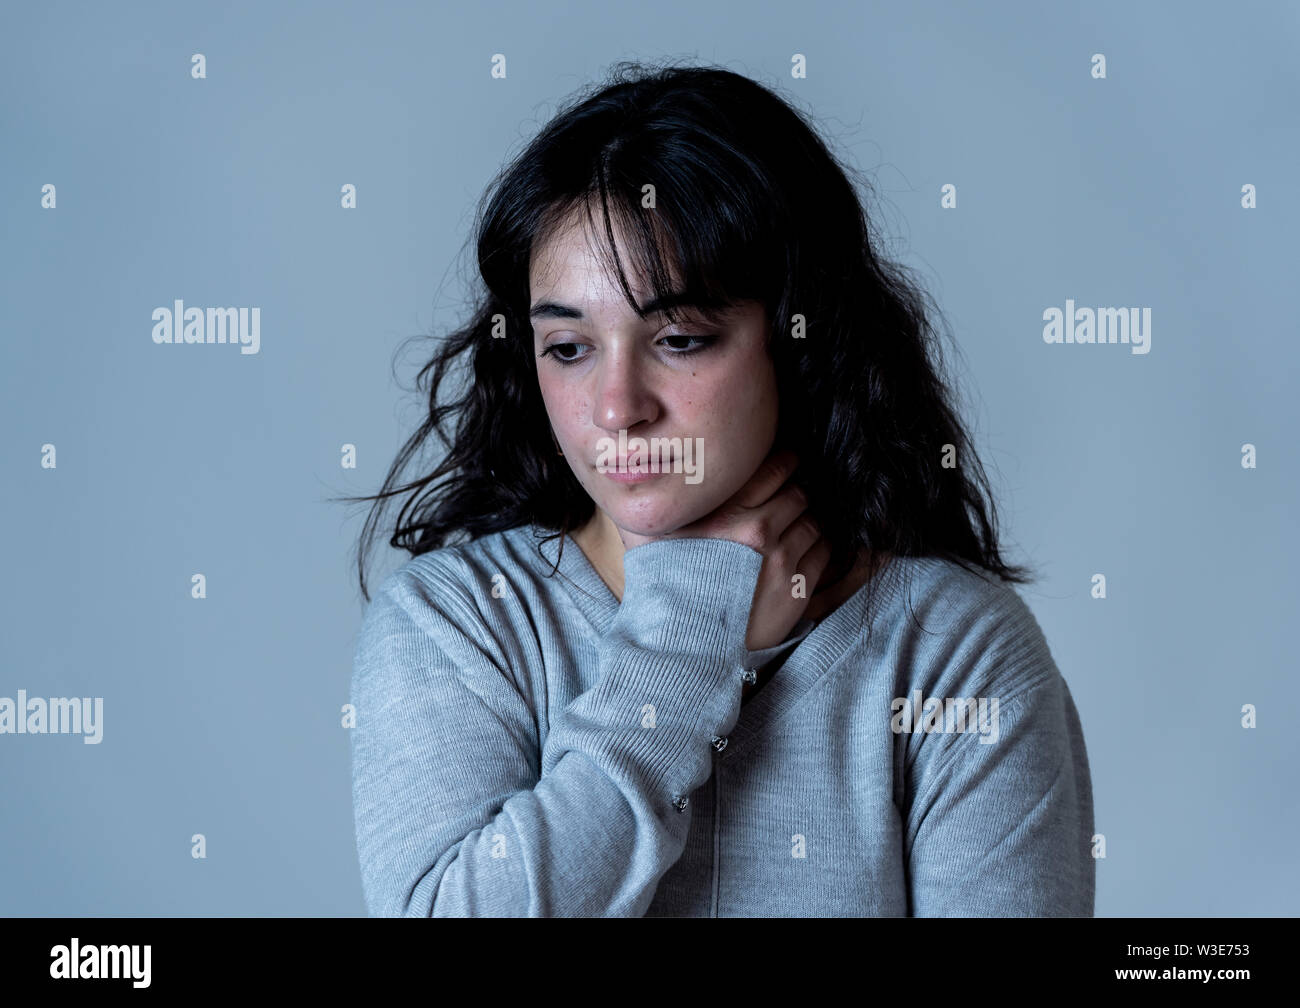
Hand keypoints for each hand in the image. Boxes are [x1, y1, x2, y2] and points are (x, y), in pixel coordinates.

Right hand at [619, 447, 831, 650]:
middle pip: (798, 493)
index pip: (772, 468)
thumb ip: (651, 507)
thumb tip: (633, 480)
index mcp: (724, 513)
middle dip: (796, 493)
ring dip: (808, 521)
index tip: (785, 464)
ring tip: (795, 528)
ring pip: (813, 522)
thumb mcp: (647, 543)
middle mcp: (756, 530)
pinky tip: (803, 553)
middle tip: (791, 498)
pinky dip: (817, 547)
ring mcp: (781, 560)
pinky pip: (823, 552)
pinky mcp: (798, 588)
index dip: (783, 463)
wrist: (685, 650)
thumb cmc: (664, 595)